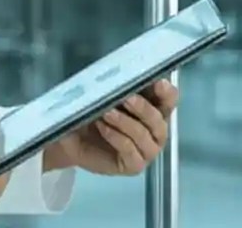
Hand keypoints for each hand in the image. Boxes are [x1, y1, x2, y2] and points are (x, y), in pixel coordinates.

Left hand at [43, 80, 179, 175]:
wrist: (71, 137)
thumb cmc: (93, 111)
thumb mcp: (104, 94)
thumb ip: (120, 86)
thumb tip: (127, 75)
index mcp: (155, 109)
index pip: (170, 100)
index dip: (166, 92)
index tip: (157, 83)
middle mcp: (156, 130)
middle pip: (158, 119)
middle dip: (142, 108)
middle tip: (126, 98)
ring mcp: (147, 150)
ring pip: (143, 135)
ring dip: (124, 122)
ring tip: (106, 112)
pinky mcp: (135, 165)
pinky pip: (129, 150)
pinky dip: (115, 136)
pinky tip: (102, 127)